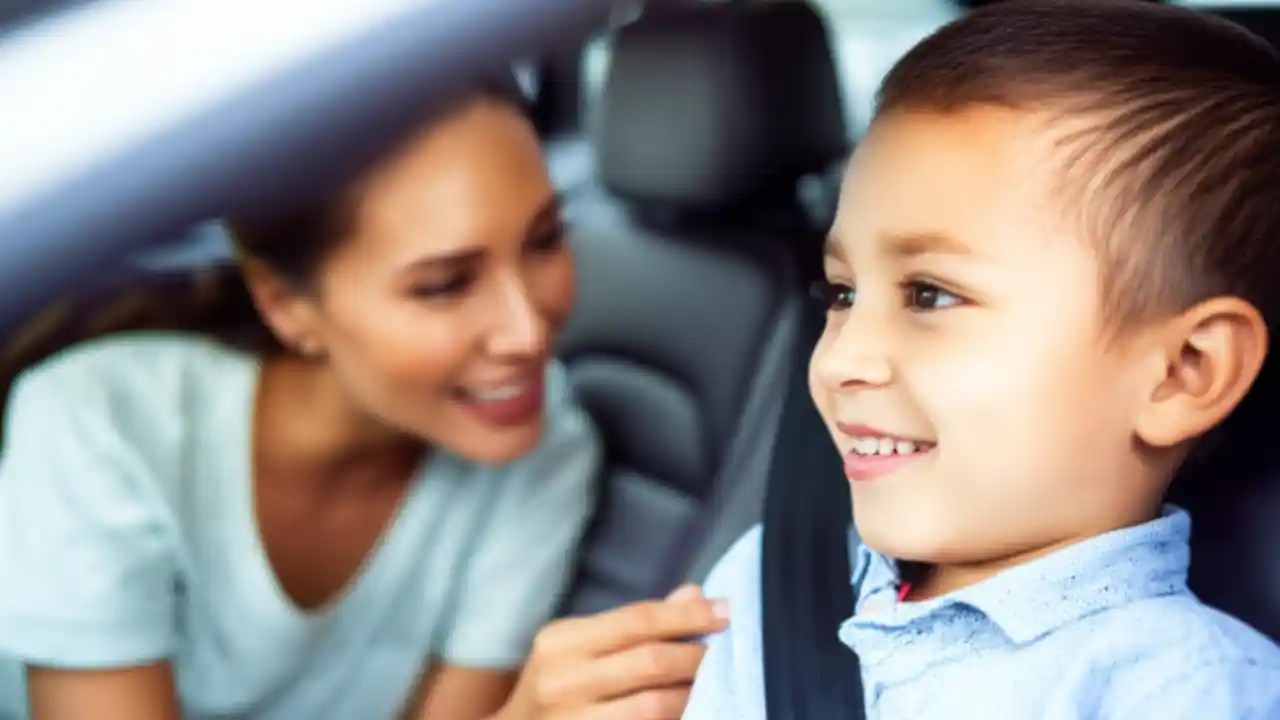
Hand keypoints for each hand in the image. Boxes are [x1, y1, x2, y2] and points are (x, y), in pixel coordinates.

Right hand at [497, 585, 729, 719]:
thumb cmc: (556, 684)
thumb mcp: (579, 644)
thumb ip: (633, 623)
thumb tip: (693, 595)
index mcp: (562, 642)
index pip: (637, 620)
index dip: (687, 615)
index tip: (724, 611)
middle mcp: (563, 681)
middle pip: (651, 662)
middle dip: (697, 655)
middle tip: (724, 651)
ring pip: (655, 706)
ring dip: (694, 694)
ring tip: (712, 684)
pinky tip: (693, 711)